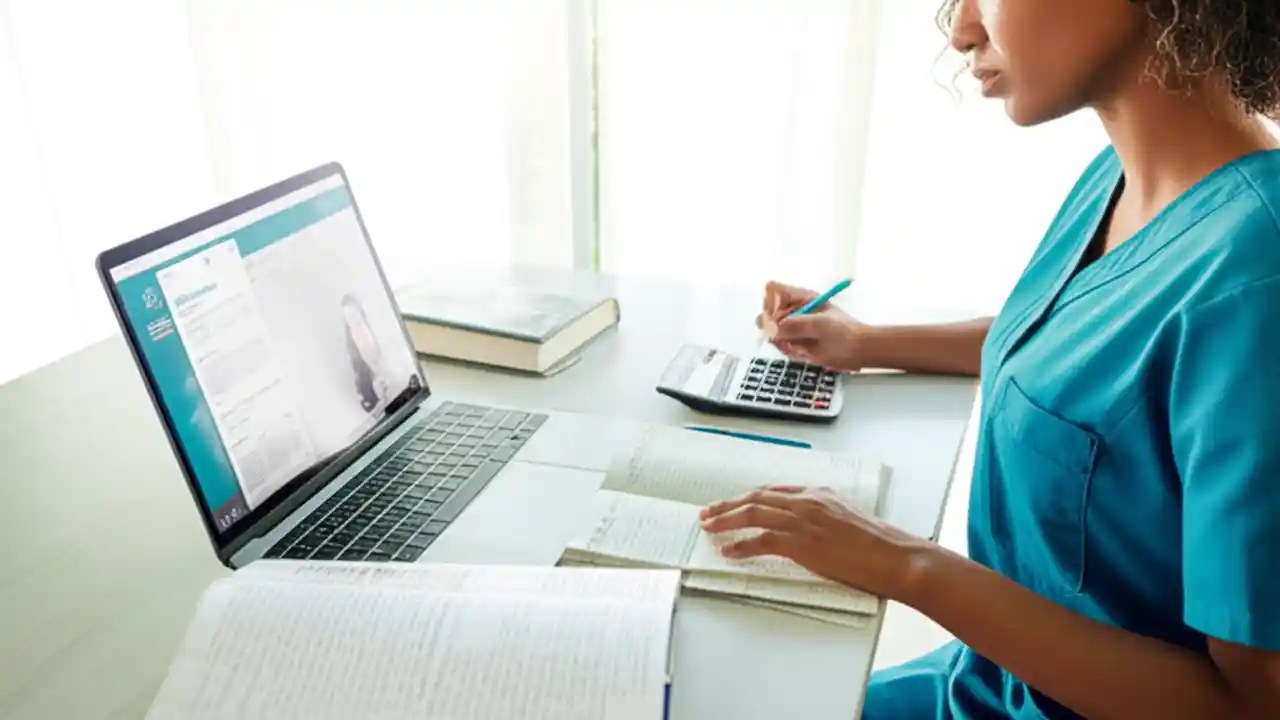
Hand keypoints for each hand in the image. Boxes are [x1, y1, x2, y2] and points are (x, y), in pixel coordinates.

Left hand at [699, 486, 929, 600]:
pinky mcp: (801, 542)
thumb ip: (826, 519)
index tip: (735, 503)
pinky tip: (729, 551)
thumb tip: (812, 531)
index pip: (775, 491)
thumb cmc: (880, 546)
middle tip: (708, 512)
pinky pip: (761, 540)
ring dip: (726, 520)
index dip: (750, 498)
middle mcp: (808, 501)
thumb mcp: (850, 520)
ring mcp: (803, 520)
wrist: (896, 557)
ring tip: (709, 527)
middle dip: (729, 504)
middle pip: (757, 497)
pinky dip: (741, 545)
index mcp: (820, 494)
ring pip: (753, 513)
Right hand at [757, 281, 870, 371]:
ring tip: (801, 346)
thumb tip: (773, 330)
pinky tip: (803, 352)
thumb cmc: (844, 332)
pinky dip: (787, 350)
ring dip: (781, 341)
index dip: (770, 303)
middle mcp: (793, 309)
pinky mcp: (793, 341)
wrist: (857, 351)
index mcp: (801, 297)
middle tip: (786, 337)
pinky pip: (779, 344)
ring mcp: (792, 326)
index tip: (777, 318)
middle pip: (766, 312)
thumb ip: (796, 325)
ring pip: (770, 331)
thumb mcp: (821, 324)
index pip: (773, 290)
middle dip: (772, 327)